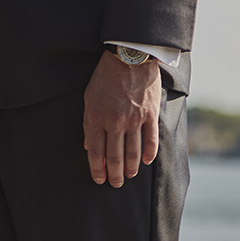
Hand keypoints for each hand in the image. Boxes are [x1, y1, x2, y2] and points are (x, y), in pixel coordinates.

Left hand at [83, 50, 161, 186]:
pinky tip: (146, 162)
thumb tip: (88, 146)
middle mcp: (115, 122)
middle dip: (115, 175)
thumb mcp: (89, 96)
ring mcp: (134, 120)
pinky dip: (149, 154)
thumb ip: (89, 122)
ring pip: (133, 153)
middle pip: (114, 157)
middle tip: (116, 184)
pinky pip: (150, 141)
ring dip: (131, 168)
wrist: (128, 57)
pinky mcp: (150, 115)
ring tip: (129, 175)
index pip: (96, 152)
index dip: (97, 169)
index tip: (99, 179)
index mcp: (97, 117)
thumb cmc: (105, 76)